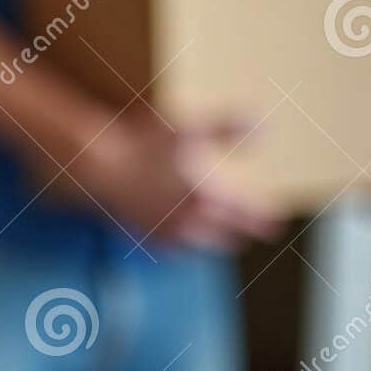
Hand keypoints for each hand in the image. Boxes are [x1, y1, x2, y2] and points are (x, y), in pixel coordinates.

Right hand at [67, 111, 280, 248]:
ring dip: (210, 241)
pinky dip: (180, 244)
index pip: (243, 216)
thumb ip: (225, 128)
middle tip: (250, 232)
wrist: (95, 167)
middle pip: (222, 237)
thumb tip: (263, 124)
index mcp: (204, 200)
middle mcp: (186, 222)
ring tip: (216, 238)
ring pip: (196, 244)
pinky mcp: (140, 231)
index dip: (261, 219)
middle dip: (237, 234)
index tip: (275, 223)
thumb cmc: (140, 145)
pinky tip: (176, 237)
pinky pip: (169, 246)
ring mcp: (161, 230)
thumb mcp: (186, 129)